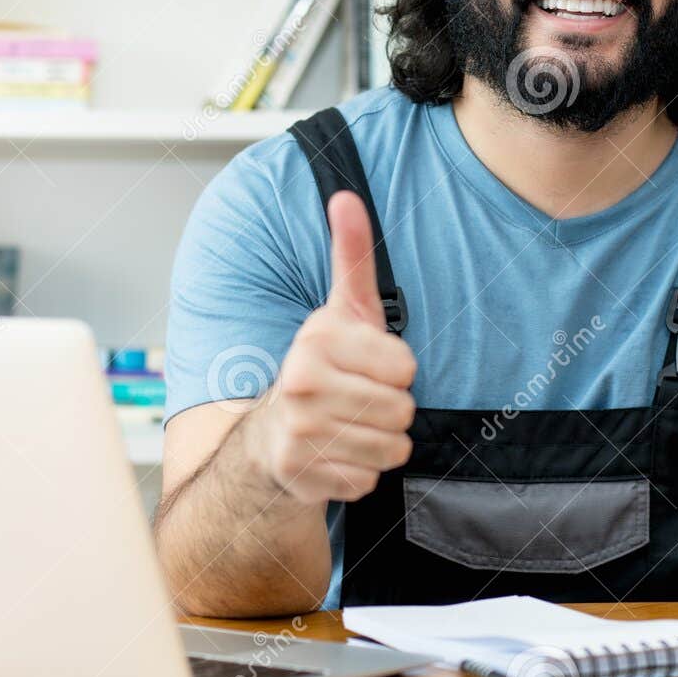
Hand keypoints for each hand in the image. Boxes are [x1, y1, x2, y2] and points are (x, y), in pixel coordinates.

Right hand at [252, 190, 416, 504]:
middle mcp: (301, 385)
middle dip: (391, 409)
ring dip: (380, 442)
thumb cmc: (322, 367)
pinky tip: (337, 455)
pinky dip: (360, 472)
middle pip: (402, 410)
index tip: (367, 366)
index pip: (405, 367)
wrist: (271, 435)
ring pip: (392, 448)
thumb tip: (346, 197)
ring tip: (350, 426)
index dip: (396, 370)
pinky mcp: (302, 476)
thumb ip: (350, 253)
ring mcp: (299, 434)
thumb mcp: (342, 309)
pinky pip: (369, 479)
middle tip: (359, 400)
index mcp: (315, 341)